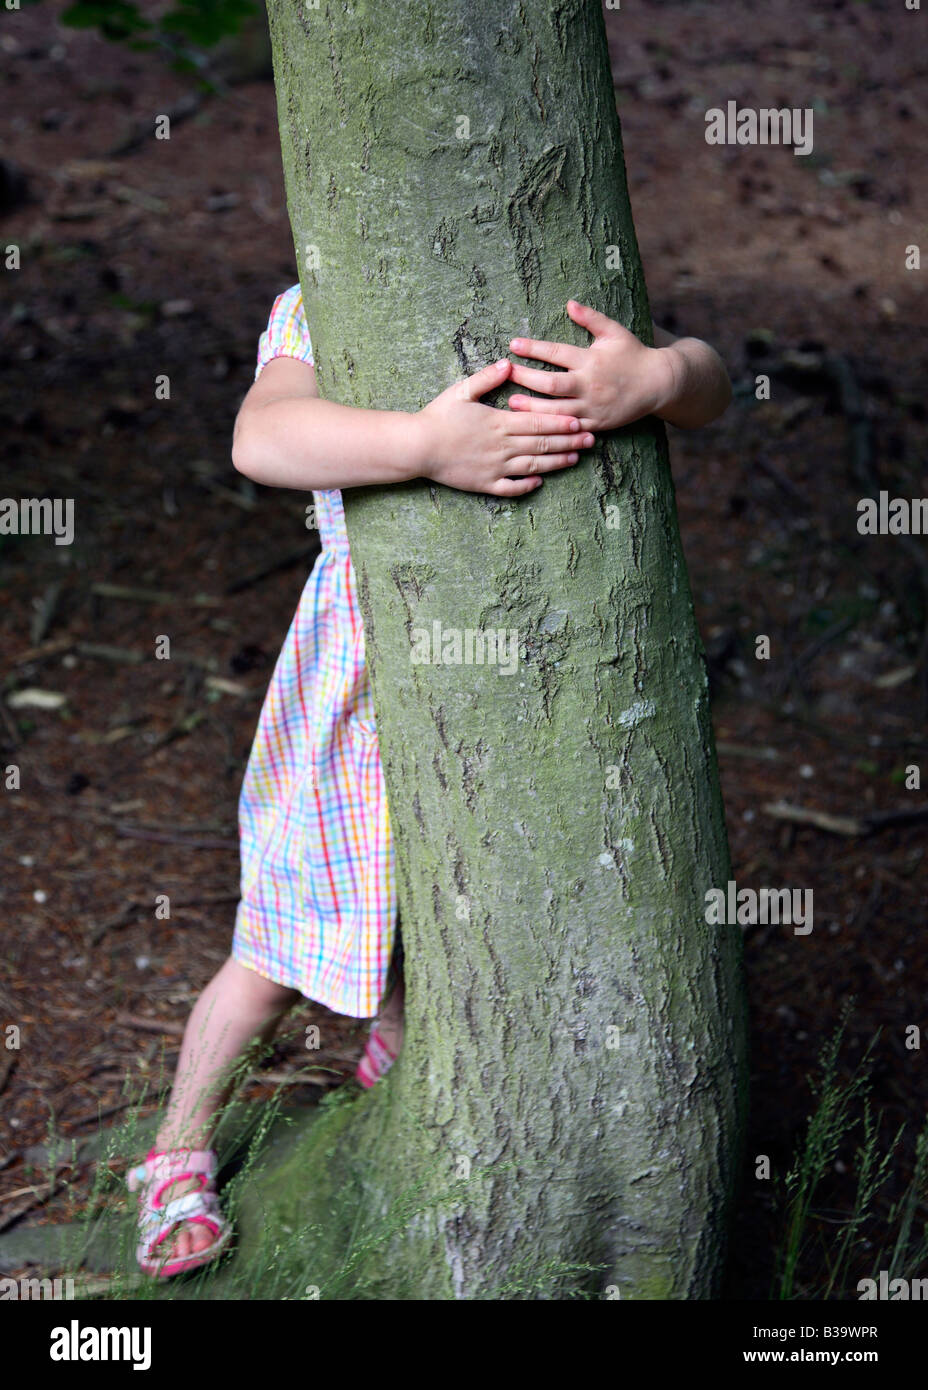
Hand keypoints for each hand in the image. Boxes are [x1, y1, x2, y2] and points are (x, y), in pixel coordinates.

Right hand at [415, 357, 595, 496]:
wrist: (417, 447)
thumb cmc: (437, 416)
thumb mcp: (461, 391)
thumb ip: (487, 378)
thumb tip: (508, 364)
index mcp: (499, 422)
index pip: (537, 421)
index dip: (561, 422)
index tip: (580, 421)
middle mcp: (502, 446)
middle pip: (542, 444)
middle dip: (568, 441)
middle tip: (590, 439)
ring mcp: (495, 467)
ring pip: (533, 466)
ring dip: (556, 462)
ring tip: (575, 458)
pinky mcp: (485, 484)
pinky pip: (511, 488)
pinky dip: (527, 486)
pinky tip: (540, 482)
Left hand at [508, 300, 675, 431]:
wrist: (657, 383)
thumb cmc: (633, 354)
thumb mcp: (614, 332)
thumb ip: (591, 318)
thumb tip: (569, 303)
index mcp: (591, 359)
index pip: (556, 352)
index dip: (533, 348)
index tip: (513, 344)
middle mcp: (589, 384)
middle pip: (551, 383)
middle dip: (526, 378)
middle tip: (506, 374)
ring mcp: (592, 406)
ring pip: (557, 409)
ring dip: (532, 406)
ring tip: (511, 402)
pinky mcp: (596, 422)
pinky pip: (569, 427)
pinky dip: (552, 426)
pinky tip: (534, 425)